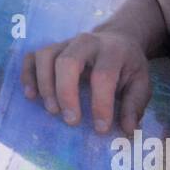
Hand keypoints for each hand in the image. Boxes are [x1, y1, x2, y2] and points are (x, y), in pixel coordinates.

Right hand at [20, 30, 152, 133]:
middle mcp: (86, 42)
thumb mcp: (140, 83)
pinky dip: (28, 75)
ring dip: (45, 85)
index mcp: (113, 51)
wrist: (117, 39)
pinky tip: (31, 95)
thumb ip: (134, 105)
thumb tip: (128, 130)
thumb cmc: (127, 66)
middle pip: (67, 61)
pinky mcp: (51, 48)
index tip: (100, 128)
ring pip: (45, 57)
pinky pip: (32, 57)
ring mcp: (65, 42)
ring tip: (52, 110)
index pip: (103, 76)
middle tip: (71, 120)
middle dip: (66, 93)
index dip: (100, 104)